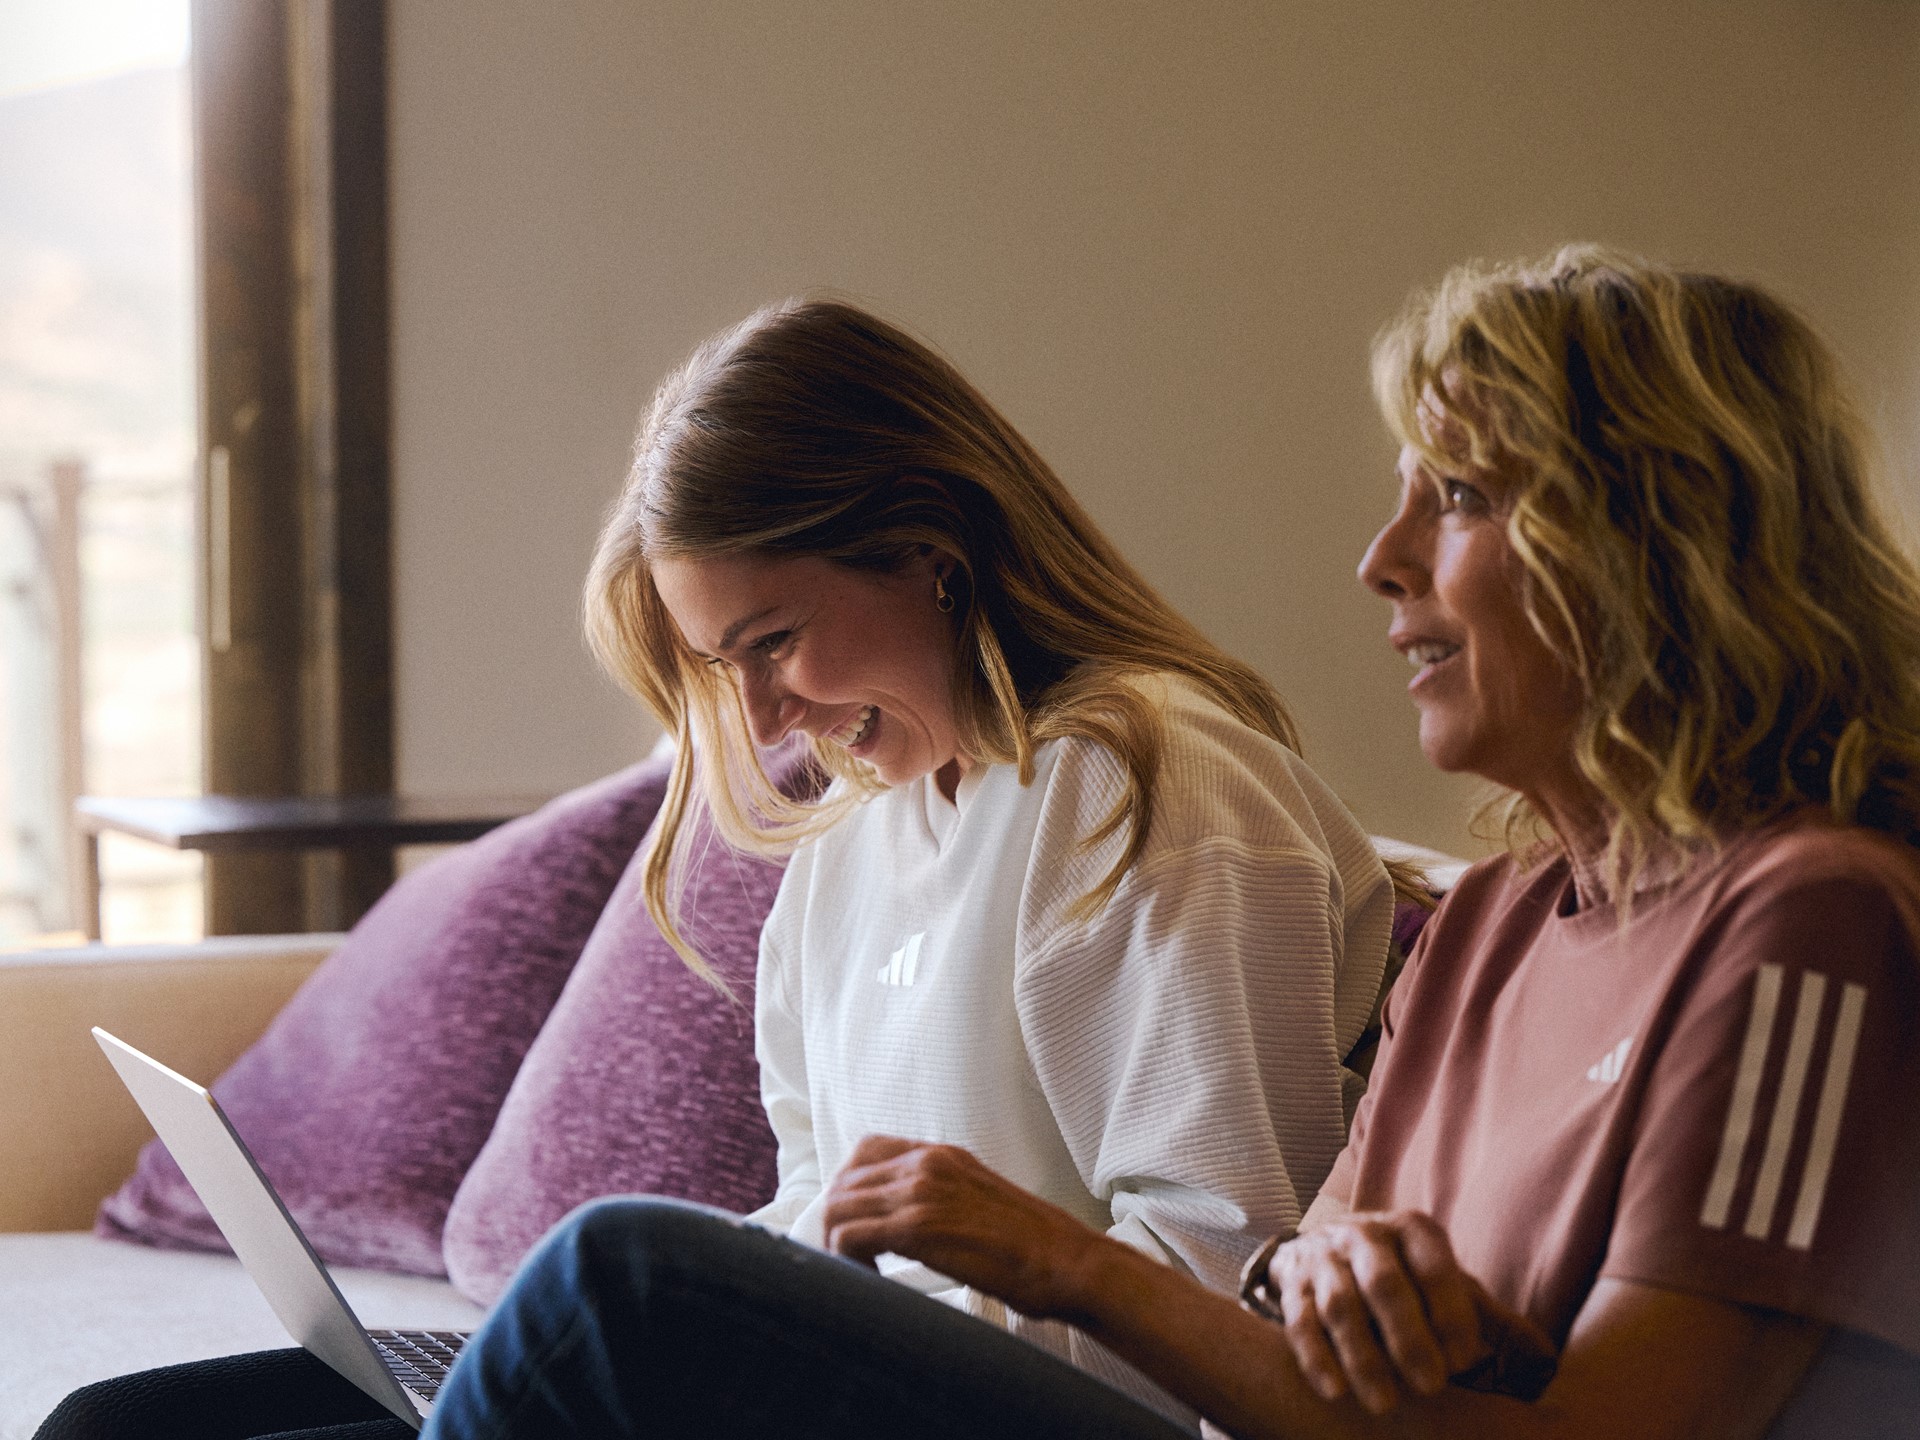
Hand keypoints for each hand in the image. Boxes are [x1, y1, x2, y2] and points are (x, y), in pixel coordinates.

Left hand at [820, 1135, 1108, 1322]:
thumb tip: (906, 1223)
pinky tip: (869, 1280)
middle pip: (844, 1178)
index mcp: (943, 1155)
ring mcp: (921, 1191)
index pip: (866, 1149)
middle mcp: (928, 1162)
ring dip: (837, 1243)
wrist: (1068, 1261)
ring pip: (839, 1206)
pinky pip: (850, 1236)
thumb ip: (943, 1199)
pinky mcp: (919, 1227)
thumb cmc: (1032, 1247)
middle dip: (836, 1220)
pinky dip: (845, 1261)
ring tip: (857, 1273)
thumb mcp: (981, 1201)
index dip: (850, 1187)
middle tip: (849, 1258)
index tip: (855, 1222)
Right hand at [1266, 1210, 1555, 1413]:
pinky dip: (1314, 1356)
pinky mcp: (1292, 1284)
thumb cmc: (1405, 1277)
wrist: (1326, 1249)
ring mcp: (1324, 1257)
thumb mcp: (1447, 1284)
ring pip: (1340, 1304)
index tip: (1468, 1361)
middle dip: (1408, 1336)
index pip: (1435, 1267)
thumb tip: (1546, 1357)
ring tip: (1384, 1403)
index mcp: (1413, 1230)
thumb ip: (1489, 1319)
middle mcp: (1366, 1235)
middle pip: (1384, 1283)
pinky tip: (1334, 1392)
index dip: (1451, 1314)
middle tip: (1432, 1386)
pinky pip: (1299, 1319)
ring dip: (1361, 1355)